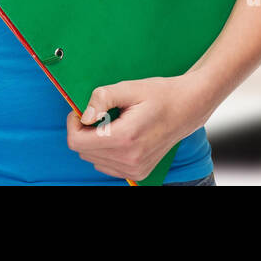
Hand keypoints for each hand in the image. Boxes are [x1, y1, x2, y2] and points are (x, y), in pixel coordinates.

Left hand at [65, 75, 211, 181]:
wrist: (187, 108)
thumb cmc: (160, 95)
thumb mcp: (128, 88)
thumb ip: (101, 99)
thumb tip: (83, 115)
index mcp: (126, 138)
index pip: (78, 142)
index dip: (73, 123)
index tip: (81, 110)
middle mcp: (130, 160)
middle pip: (83, 151)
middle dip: (83, 131)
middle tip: (97, 113)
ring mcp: (136, 170)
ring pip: (93, 159)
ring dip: (94, 141)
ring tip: (111, 123)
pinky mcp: (139, 172)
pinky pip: (107, 165)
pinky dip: (105, 150)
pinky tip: (117, 135)